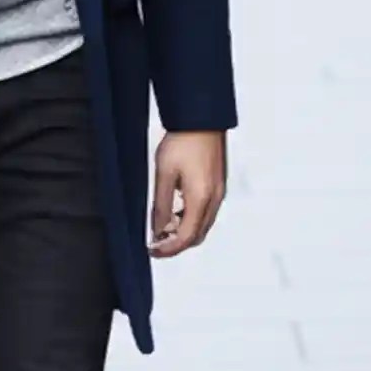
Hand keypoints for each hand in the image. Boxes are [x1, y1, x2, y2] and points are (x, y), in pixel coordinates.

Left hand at [148, 131, 226, 257]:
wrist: (201, 120)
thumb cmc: (182, 142)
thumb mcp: (164, 175)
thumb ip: (162, 205)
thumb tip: (158, 230)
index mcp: (201, 199)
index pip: (186, 237)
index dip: (168, 248)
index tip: (152, 249)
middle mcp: (214, 200)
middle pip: (197, 236)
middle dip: (176, 244)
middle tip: (155, 243)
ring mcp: (218, 193)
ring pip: (202, 226)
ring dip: (184, 232)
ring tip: (162, 228)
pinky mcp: (218, 185)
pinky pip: (206, 213)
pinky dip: (190, 220)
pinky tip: (175, 212)